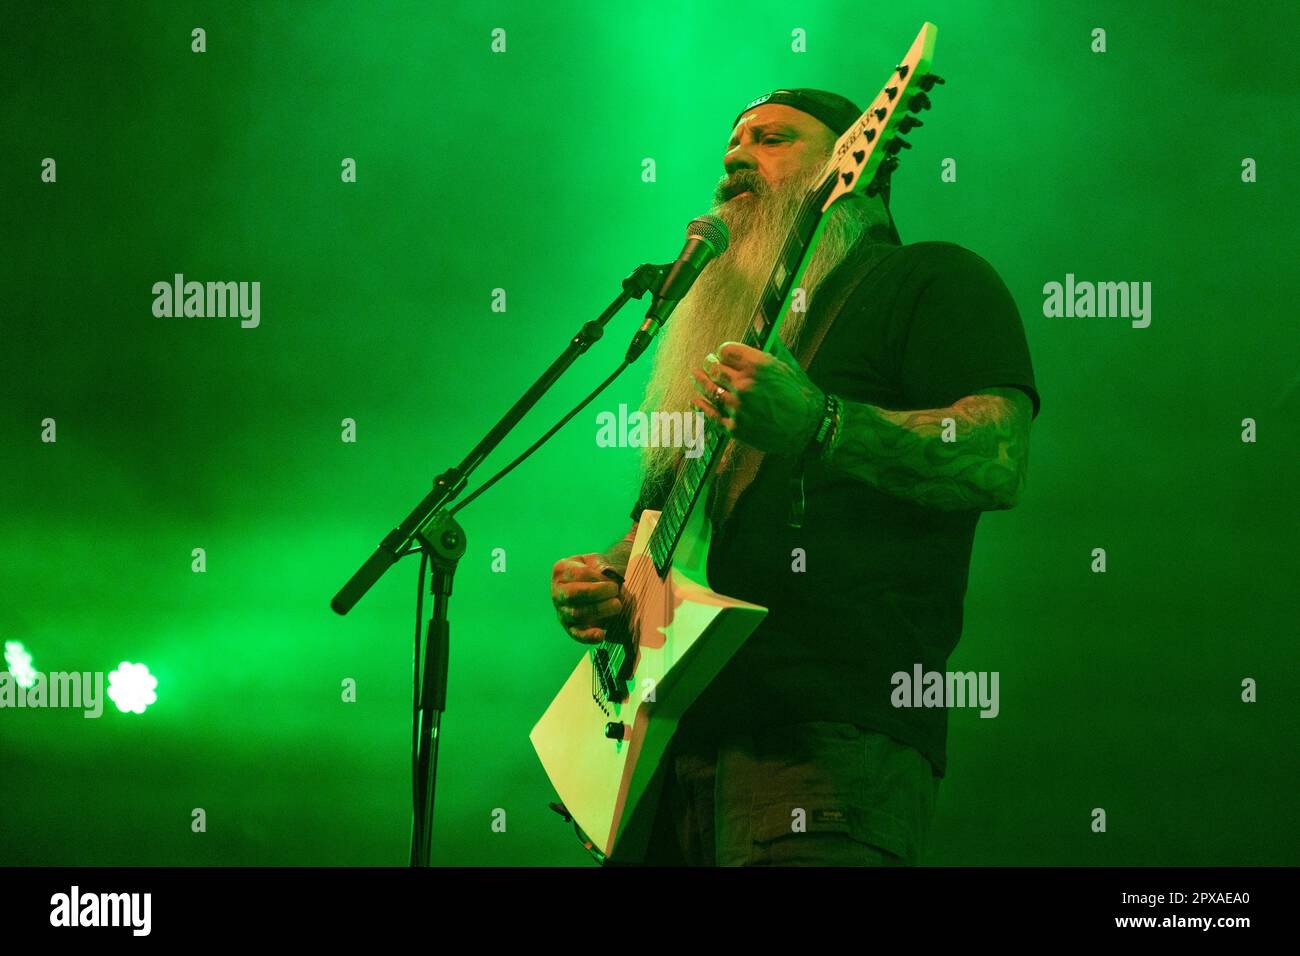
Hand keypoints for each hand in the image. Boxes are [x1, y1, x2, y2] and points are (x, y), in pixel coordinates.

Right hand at [550, 552, 623, 643]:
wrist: (595, 585)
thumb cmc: (595, 570)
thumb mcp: (597, 560)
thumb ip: (601, 565)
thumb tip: (607, 574)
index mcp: (561, 570)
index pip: (578, 574)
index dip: (597, 577)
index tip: (613, 580)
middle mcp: (557, 592)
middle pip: (573, 594)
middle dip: (597, 593)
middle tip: (616, 592)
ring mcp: (562, 611)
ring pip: (576, 614)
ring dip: (600, 610)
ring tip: (617, 606)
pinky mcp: (570, 627)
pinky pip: (577, 634)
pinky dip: (588, 636)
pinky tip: (601, 634)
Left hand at [689, 339, 823, 455]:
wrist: (809, 428)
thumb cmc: (801, 395)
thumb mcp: (788, 365)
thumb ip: (771, 347)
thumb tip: (764, 330)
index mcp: (757, 365)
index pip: (725, 351)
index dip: (722, 352)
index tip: (722, 354)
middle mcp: (744, 384)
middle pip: (714, 368)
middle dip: (710, 364)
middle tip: (708, 364)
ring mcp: (737, 407)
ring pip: (709, 389)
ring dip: (700, 381)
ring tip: (695, 375)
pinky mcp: (735, 427)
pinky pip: (711, 414)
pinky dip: (701, 406)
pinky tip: (695, 400)